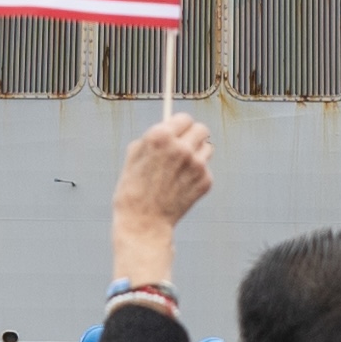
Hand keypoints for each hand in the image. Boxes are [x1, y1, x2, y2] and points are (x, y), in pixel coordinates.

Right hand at [110, 116, 213, 288]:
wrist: (143, 223)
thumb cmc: (133, 190)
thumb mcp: (133, 156)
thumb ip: (151, 138)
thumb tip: (166, 127)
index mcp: (160, 136)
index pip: (183, 117)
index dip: (179, 124)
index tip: (178, 130)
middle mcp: (181, 147)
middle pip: (201, 129)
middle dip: (193, 135)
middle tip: (186, 144)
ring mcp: (196, 165)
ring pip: (207, 148)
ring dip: (197, 154)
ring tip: (182, 167)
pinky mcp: (205, 182)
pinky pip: (205, 169)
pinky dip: (196, 175)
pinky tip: (181, 186)